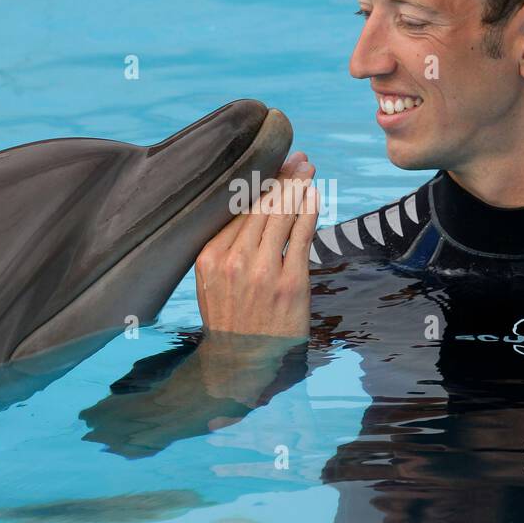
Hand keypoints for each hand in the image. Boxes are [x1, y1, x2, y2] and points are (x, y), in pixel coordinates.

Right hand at [194, 151, 318, 339]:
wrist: (243, 363)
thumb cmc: (230, 321)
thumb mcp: (212, 283)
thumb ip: (224, 249)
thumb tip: (244, 212)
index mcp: (210, 257)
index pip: (235, 209)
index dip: (257, 183)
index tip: (271, 164)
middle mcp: (234, 260)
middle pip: (260, 205)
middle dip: (281, 177)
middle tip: (297, 159)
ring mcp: (263, 271)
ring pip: (281, 215)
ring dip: (297, 187)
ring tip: (308, 169)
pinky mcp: (290, 282)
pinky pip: (301, 235)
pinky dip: (309, 211)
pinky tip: (313, 196)